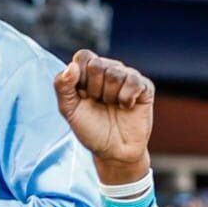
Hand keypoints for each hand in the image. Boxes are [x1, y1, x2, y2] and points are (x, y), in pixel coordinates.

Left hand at [54, 50, 153, 180]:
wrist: (113, 150)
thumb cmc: (90, 128)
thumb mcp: (69, 109)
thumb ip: (62, 86)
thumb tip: (71, 66)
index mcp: (89, 72)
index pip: (83, 56)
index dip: (80, 77)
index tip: (82, 95)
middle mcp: (109, 69)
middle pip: (97, 64)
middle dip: (93, 89)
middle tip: (98, 102)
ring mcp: (128, 77)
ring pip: (115, 73)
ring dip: (109, 96)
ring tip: (111, 106)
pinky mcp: (145, 87)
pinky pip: (134, 82)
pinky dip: (126, 99)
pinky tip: (126, 107)